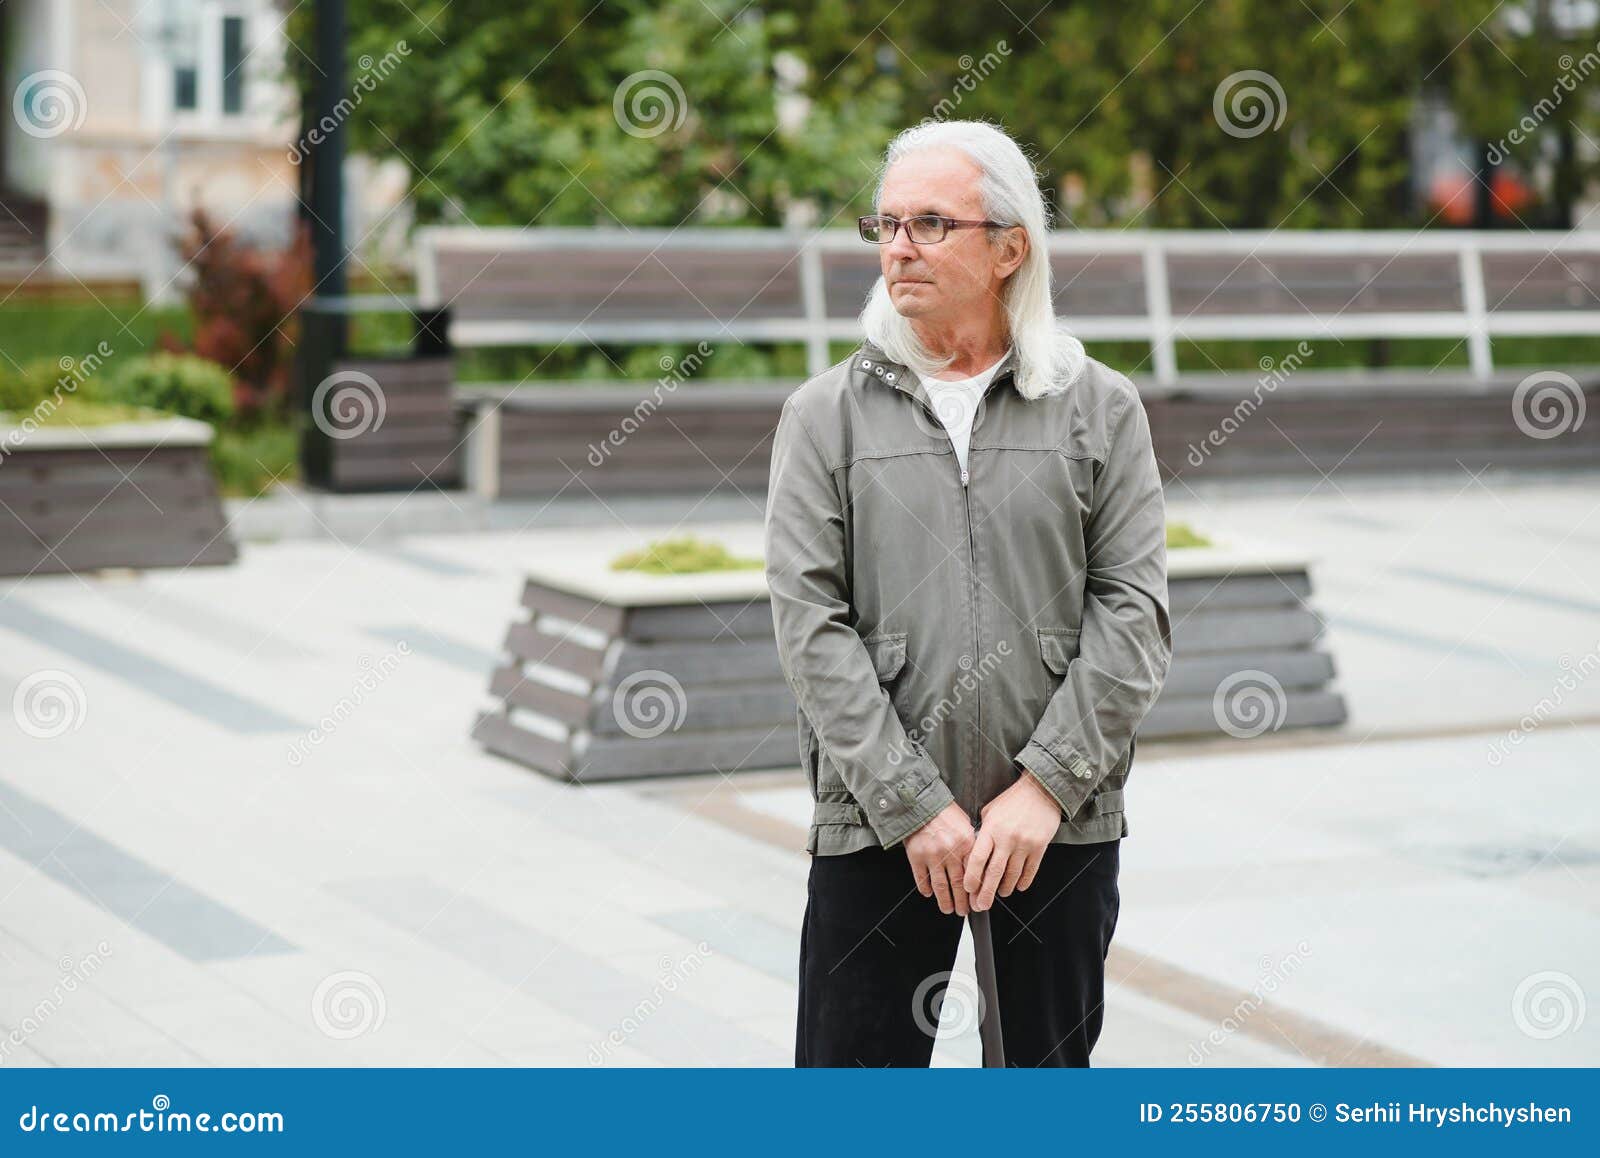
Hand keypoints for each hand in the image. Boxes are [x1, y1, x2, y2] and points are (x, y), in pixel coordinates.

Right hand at [904, 801, 976, 915]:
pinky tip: (930, 894)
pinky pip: (922, 879)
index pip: (974, 875)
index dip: (976, 893)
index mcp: (966, 844)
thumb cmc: (944, 812)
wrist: (920, 803)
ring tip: (948, 909)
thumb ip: (971, 846)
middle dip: (962, 902)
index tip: (978, 903)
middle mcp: (950, 853)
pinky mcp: (916, 857)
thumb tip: (977, 868)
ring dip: (945, 901)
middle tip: (964, 911)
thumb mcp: (966, 825)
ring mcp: (932, 856)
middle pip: (958, 885)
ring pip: (940, 887)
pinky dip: (926, 889)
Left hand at [963, 771, 1060, 910]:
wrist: (1041, 791)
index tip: (968, 889)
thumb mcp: (990, 811)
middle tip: (981, 906)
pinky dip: (1023, 882)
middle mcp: (1007, 839)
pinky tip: (1017, 887)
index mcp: (991, 829)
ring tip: (1000, 894)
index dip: (972, 877)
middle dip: (986, 893)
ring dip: (1005, 889)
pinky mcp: (1040, 847)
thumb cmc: (1012, 800)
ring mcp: (1025, 844)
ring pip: (1013, 875)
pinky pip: (1030, 871)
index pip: (977, 859)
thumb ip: (982, 832)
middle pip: (994, 873)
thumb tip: (973, 853)